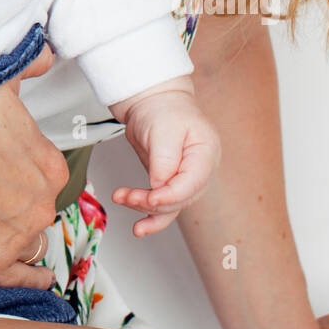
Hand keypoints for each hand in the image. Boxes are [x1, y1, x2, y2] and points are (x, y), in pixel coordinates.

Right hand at [0, 41, 69, 290]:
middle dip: (15, 198)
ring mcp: (17, 238)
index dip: (19, 166)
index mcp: (47, 163)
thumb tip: (46, 57)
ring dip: (15, 232)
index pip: (43, 170)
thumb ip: (27, 67)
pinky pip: (22, 279)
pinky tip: (37, 279)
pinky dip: (30, 279)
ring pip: (25, 237)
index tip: (1, 164)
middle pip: (35, 203)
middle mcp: (41, 203)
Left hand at [108, 83, 220, 235]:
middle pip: (179, 199)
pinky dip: (149, 213)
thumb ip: (164, 159)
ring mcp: (185, 179)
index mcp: (205, 155)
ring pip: (170, 206)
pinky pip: (163, 204)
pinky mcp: (169, 183)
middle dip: (151, 201)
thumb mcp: (164, 128)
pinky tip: (139, 226)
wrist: (154, 102)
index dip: (169, 195)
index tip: (149, 197)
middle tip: (126, 196)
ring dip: (145, 209)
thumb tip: (159, 186)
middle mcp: (199, 171)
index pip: (190, 184)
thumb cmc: (163, 108)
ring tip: (122, 200)